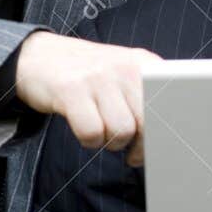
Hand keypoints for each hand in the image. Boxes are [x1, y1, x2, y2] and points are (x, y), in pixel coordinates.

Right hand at [15, 31, 160, 165]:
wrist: (38, 56)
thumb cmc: (89, 76)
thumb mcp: (124, 75)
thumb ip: (149, 98)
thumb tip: (171, 139)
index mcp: (145, 63)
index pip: (173, 103)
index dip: (169, 132)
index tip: (163, 147)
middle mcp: (125, 66)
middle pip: (149, 123)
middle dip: (142, 147)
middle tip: (133, 154)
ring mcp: (98, 77)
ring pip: (122, 131)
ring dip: (112, 142)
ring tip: (104, 132)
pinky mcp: (71, 90)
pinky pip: (92, 133)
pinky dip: (90, 141)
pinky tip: (86, 130)